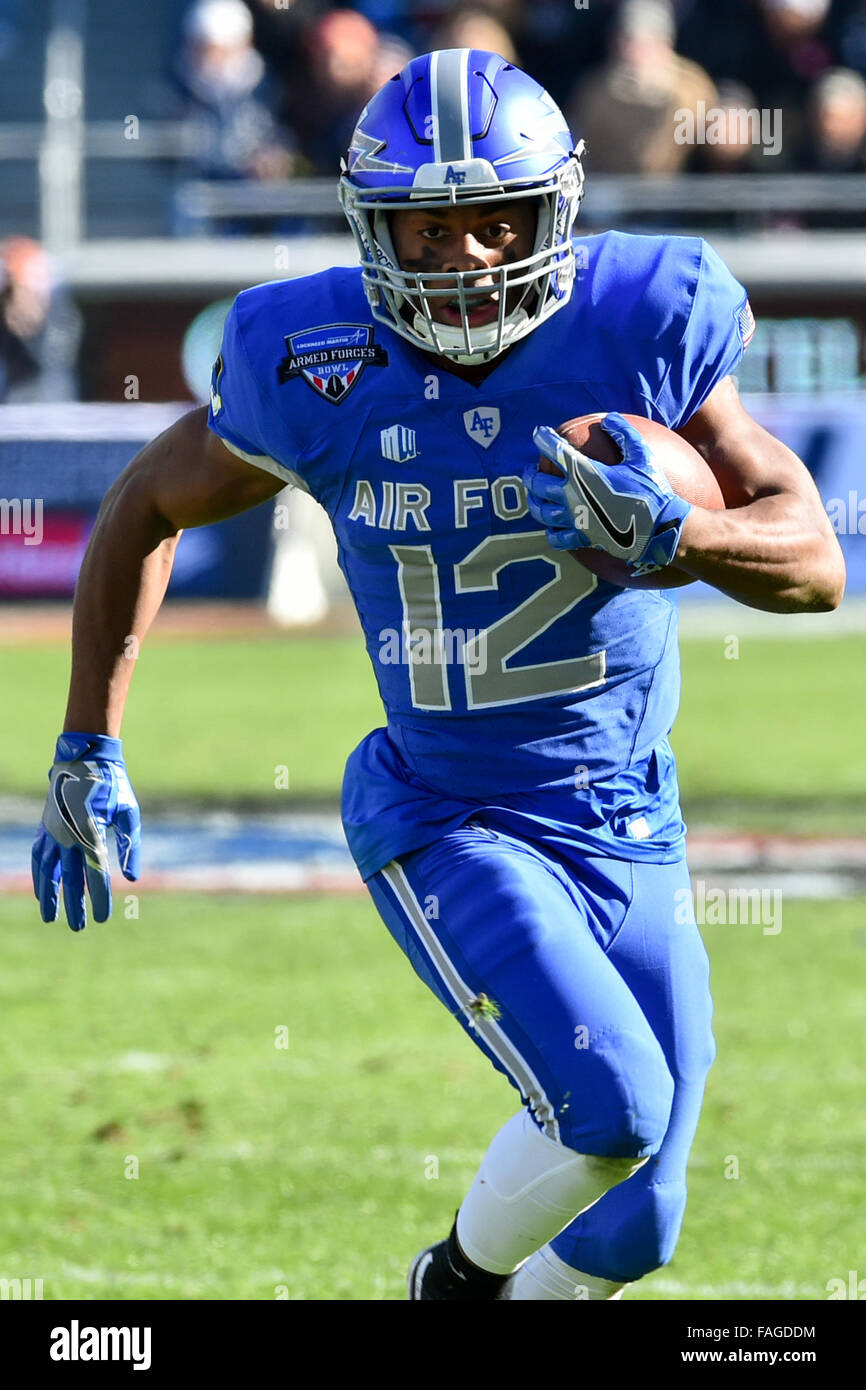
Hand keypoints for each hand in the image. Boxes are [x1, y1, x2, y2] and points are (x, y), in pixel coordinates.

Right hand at [32, 733, 140, 930]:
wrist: (85, 758)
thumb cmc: (113, 785)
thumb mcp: (130, 812)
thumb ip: (132, 845)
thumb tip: (132, 878)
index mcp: (92, 830)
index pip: (96, 873)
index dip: (99, 897)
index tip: (103, 918)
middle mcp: (68, 834)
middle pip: (70, 878)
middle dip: (74, 905)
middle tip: (79, 928)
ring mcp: (53, 830)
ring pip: (48, 871)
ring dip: (49, 896)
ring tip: (51, 919)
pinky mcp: (45, 826)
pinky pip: (38, 856)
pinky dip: (39, 876)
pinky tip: (41, 892)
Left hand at [525, 412, 691, 572]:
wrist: (660, 527)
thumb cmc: (652, 489)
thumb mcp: (642, 454)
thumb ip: (624, 432)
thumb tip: (608, 418)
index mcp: (584, 472)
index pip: (554, 450)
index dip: (543, 438)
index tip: (539, 433)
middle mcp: (573, 495)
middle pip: (538, 483)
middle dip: (530, 474)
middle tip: (530, 469)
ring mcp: (575, 519)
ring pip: (541, 511)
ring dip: (534, 501)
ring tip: (534, 496)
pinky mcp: (583, 538)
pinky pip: (557, 538)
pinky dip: (551, 532)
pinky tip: (551, 527)